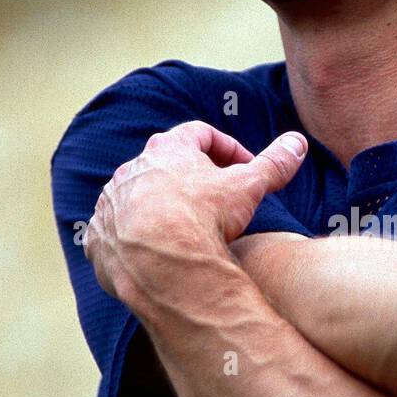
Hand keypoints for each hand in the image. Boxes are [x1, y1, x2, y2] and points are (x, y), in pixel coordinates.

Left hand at [84, 120, 306, 303]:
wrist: (159, 262)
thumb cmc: (203, 216)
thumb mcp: (248, 186)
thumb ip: (273, 164)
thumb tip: (298, 142)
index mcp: (167, 149)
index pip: (199, 134)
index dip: (227, 148)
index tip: (245, 167)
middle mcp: (132, 170)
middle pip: (166, 164)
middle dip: (193, 178)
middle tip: (218, 198)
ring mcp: (111, 202)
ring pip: (138, 196)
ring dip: (161, 207)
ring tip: (187, 228)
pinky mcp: (99, 236)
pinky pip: (116, 231)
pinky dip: (135, 237)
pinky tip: (156, 253)